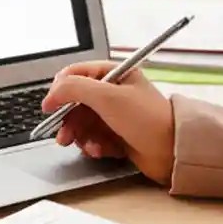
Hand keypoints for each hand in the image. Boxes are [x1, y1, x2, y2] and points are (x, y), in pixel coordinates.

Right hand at [41, 61, 174, 185]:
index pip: (76, 74)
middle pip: (77, 103)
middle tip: (64, 136)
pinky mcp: (119, 135)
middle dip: (69, 120)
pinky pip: (95, 138)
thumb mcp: (107, 96)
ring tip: (87, 146)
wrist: (173, 150)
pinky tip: (101, 150)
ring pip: (84, 123)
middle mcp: (114, 92)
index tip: (49, 107)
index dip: (60, 90)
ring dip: (82, 136)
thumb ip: (75, 89)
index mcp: (113, 74)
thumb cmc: (146, 118)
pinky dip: (95, 145)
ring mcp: (116, 114)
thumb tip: (51, 93)